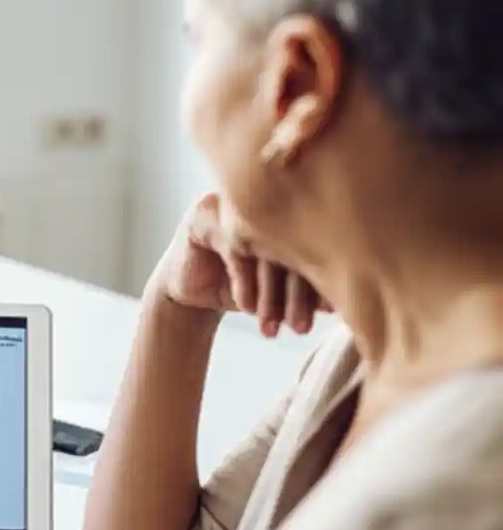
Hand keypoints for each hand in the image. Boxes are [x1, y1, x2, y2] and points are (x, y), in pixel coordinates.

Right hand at [154, 193, 329, 336]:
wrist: (191, 293)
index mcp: (290, 208)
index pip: (311, 242)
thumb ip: (305, 288)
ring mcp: (229, 204)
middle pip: (287, 244)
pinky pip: (231, 249)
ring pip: (260, 248)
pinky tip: (246, 308)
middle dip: (295, 293)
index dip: (321, 279)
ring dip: (268, 294)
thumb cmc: (241, 288)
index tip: (330, 314)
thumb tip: (339, 305)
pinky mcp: (202, 216)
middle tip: (300, 328)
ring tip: (272, 327)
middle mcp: (261, 200)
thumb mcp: (277, 290)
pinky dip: (243, 282)